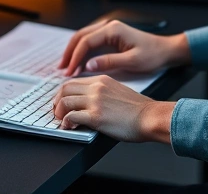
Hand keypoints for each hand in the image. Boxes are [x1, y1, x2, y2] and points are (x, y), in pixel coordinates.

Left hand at [52, 75, 173, 142]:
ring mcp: (95, 101)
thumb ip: (103, 92)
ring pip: (65, 102)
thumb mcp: (118, 91)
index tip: (62, 102)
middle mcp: (96, 88)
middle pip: (65, 89)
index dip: (63, 93)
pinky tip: (69, 127)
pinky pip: (71, 117)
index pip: (73, 82)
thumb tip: (88, 101)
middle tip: (57, 112)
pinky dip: (66, 123)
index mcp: (101, 80)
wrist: (150, 117)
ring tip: (62, 121)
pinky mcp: (95, 116)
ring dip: (59, 113)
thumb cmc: (138, 109)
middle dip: (57, 101)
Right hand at [58, 20, 189, 76]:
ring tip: (66, 68)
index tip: (69, 70)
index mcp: (113, 30)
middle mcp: (109, 26)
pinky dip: (82, 52)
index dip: (76, 56)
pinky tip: (79, 64)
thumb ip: (109, 62)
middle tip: (62, 69)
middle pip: (81, 37)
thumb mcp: (132, 61)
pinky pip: (91, 42)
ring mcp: (109, 30)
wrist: (166, 50)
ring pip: (84, 38)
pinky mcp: (111, 37)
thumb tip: (88, 65)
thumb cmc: (153, 55)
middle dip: (69, 53)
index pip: (87, 41)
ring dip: (74, 52)